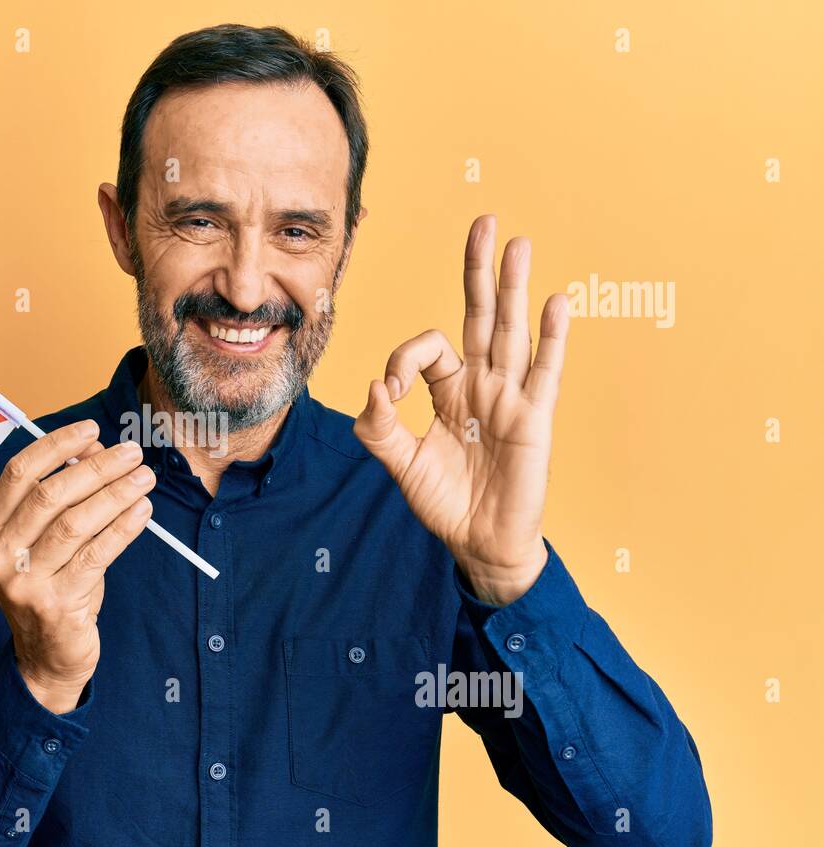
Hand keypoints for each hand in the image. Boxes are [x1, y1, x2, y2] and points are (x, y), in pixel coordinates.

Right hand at [0, 420, 154, 712]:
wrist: (47, 658)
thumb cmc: (53, 588)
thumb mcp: (46, 543)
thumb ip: (64, 499)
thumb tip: (97, 451)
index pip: (19, 473)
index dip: (56, 446)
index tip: (91, 429)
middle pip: (50, 494)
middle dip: (96, 468)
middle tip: (132, 454)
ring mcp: (25, 583)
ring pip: (76, 523)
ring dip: (115, 494)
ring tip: (144, 478)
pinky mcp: (56, 604)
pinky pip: (97, 554)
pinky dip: (124, 527)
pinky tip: (143, 511)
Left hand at [354, 214, 569, 604]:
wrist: (481, 544)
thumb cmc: (446, 503)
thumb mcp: (401, 465)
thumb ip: (381, 428)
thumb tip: (374, 387)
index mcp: (449, 391)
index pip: (429, 348)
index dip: (404, 358)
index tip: (390, 389)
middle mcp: (482, 385)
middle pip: (481, 316)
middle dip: (479, 270)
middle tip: (485, 221)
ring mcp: (511, 398)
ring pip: (512, 332)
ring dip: (514, 287)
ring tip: (518, 243)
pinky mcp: (534, 420)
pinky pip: (544, 372)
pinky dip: (551, 337)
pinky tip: (555, 301)